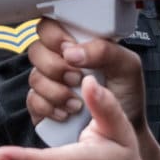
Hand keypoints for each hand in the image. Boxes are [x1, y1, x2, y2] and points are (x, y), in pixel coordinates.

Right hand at [24, 20, 159, 159]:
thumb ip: (104, 50)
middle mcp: (59, 61)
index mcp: (79, 44)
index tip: (70, 50)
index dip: (55, 36)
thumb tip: (72, 52)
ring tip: (78, 102)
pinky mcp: (41, 105)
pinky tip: (68, 113)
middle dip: (55, 66)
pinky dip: (51, 108)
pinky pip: (32, 101)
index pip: (51, 27)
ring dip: (56, 91)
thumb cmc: (126, 96)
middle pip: (36, 50)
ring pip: (34, 77)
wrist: (120, 132)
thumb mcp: (127, 67)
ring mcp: (48, 83)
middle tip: (77, 79)